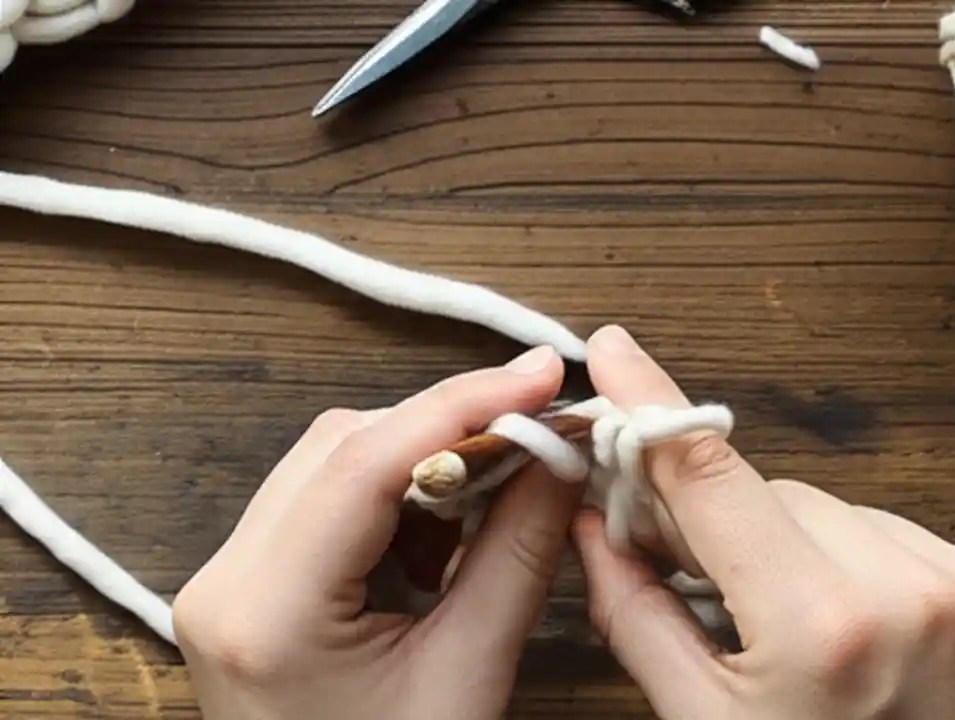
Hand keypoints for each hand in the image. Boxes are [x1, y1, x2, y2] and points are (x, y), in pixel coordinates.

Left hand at [173, 347, 576, 719]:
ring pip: (335, 463)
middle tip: (544, 426)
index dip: (463, 402)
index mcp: (264, 612)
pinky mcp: (252, 586)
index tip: (543, 375)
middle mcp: (224, 579)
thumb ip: (518, 553)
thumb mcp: (470, 675)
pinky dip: (403, 498)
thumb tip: (566, 451)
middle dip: (451, 427)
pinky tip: (453, 529)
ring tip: (506, 486)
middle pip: (343, 448)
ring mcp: (229, 580)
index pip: (363, 463)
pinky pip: (331, 503)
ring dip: (428, 460)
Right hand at [574, 326, 954, 719]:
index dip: (654, 409)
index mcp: (816, 624)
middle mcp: (901, 590)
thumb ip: (637, 617)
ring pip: (845, 505)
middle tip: (696, 583)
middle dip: (724, 528)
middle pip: (775, 494)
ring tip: (791, 623)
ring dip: (803, 540)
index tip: (618, 353)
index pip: (711, 478)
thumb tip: (590, 524)